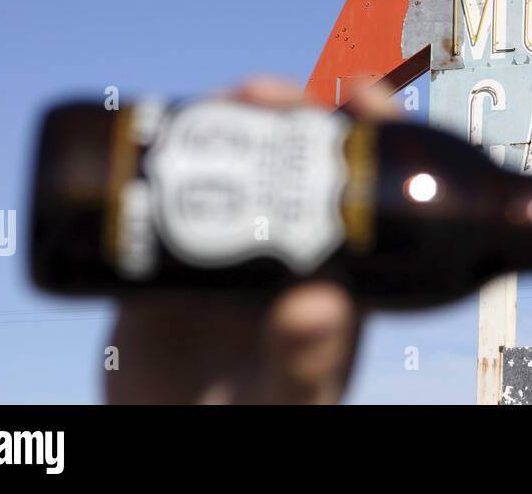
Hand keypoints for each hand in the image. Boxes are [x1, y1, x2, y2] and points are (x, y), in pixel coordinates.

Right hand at [105, 76, 397, 403]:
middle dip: (288, 113)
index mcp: (344, 269)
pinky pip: (170, 193)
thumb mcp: (293, 396)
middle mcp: (292, 245)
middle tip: (262, 92)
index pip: (370, 187)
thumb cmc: (257, 418)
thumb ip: (310, 359)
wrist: (168, 439)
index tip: (360, 93)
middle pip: (299, 158)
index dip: (370, 131)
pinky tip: (161, 132)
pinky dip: (166, 155)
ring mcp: (231, 244)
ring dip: (231, 122)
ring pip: (239, 162)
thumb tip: (321, 300)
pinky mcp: (168, 256)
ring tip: (219, 102)